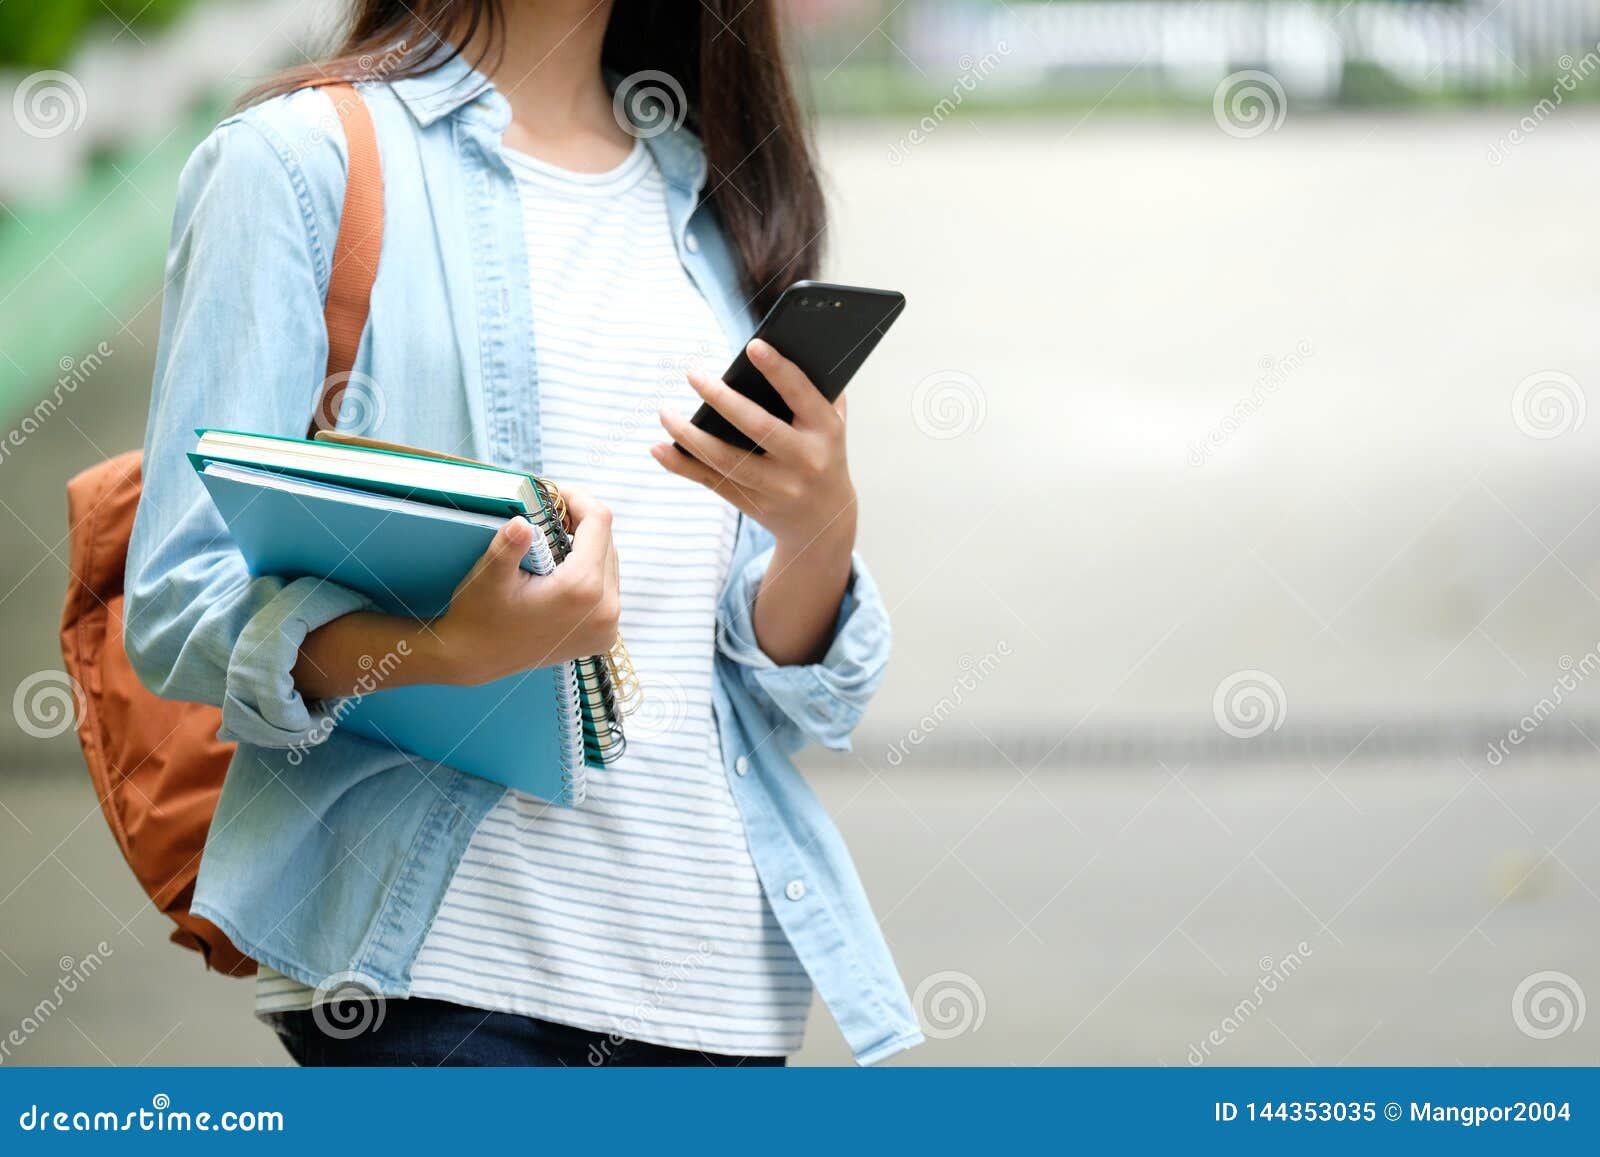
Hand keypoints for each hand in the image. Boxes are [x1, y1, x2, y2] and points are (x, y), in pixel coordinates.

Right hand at [432, 485, 619, 685]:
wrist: (475, 659)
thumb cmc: (478, 616)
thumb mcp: (489, 575)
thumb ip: (509, 545)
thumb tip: (522, 522)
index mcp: (583, 589)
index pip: (599, 522)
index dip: (579, 498)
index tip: (554, 493)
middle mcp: (606, 610)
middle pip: (607, 542)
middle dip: (582, 521)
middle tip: (550, 512)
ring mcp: (609, 626)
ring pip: (610, 564)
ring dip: (588, 546)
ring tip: (555, 538)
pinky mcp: (605, 635)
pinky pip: (608, 589)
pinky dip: (591, 571)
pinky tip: (563, 568)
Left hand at [651, 338, 857, 553]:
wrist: (827, 521)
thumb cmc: (824, 455)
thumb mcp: (833, 425)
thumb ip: (819, 392)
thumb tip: (786, 348)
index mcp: (826, 431)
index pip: (800, 394)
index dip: (778, 369)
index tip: (752, 346)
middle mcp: (804, 460)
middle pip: (757, 427)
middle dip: (722, 399)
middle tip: (693, 375)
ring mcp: (778, 487)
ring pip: (726, 459)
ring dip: (689, 435)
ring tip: (665, 412)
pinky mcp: (754, 505)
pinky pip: (712, 482)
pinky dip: (682, 466)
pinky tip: (659, 448)